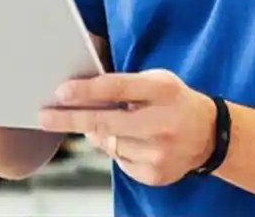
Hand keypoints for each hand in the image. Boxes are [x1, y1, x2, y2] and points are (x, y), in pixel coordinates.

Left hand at [38, 69, 215, 185]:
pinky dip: (117, 150)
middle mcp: (161, 122)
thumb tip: (81, 94)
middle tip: (44, 116)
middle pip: (105, 123)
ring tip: (112, 124)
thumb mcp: (156, 81)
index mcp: (162, 90)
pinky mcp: (156, 174)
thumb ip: (122, 85)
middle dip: (69, 119)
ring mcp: (159, 151)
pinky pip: (120, 162)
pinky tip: (133, 141)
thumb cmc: (174, 101)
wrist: (211, 135)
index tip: (60, 92)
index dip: (86, 91)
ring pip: (109, 144)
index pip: (117, 89)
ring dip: (99, 134)